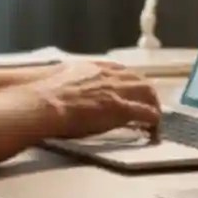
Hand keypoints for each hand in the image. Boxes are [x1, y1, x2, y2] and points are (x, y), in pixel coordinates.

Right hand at [29, 61, 160, 139]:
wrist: (43, 104)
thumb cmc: (44, 96)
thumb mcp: (60, 79)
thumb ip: (72, 81)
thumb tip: (68, 88)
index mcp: (93, 67)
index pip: (121, 70)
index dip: (131, 81)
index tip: (133, 89)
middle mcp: (108, 75)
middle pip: (139, 79)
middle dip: (147, 93)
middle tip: (149, 106)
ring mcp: (116, 91)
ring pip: (148, 92)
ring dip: (154, 105)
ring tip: (154, 120)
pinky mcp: (120, 109)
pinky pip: (146, 113)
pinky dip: (153, 121)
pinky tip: (153, 130)